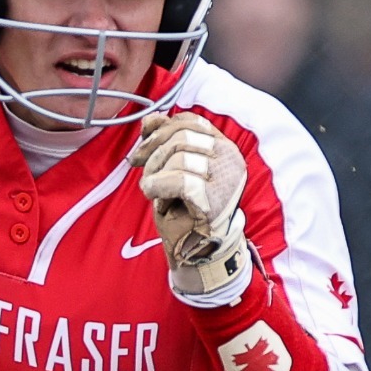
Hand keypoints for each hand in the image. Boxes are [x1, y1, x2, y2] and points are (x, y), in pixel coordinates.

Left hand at [129, 112, 251, 296]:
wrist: (197, 251)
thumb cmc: (185, 210)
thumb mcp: (173, 168)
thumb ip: (166, 141)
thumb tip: (151, 119)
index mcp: (224, 147)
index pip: (191, 122)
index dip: (160, 128)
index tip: (141, 146)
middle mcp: (231, 159)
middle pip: (182, 136)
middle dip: (153, 151)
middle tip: (140, 169)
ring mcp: (226, 180)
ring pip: (179, 156)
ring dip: (155, 172)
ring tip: (154, 190)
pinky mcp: (215, 200)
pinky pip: (179, 181)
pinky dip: (158, 186)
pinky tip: (154, 196)